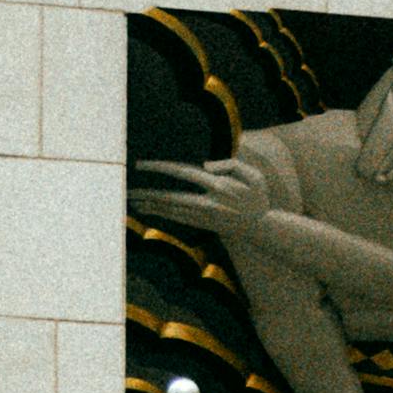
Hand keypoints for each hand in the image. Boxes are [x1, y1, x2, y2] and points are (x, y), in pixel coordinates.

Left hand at [131, 156, 262, 231]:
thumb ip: (231, 164)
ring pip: (171, 210)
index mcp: (219, 187)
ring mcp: (205, 217)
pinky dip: (161, 214)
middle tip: (129, 190)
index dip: (160, 168)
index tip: (142, 165)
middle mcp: (208, 204)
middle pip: (170, 197)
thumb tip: (204, 166)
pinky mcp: (203, 225)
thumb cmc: (258, 198)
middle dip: (148, 194)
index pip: (182, 174)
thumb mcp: (254, 175)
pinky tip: (150, 211)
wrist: (263, 229)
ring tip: (133, 202)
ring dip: (151, 206)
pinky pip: (177, 219)